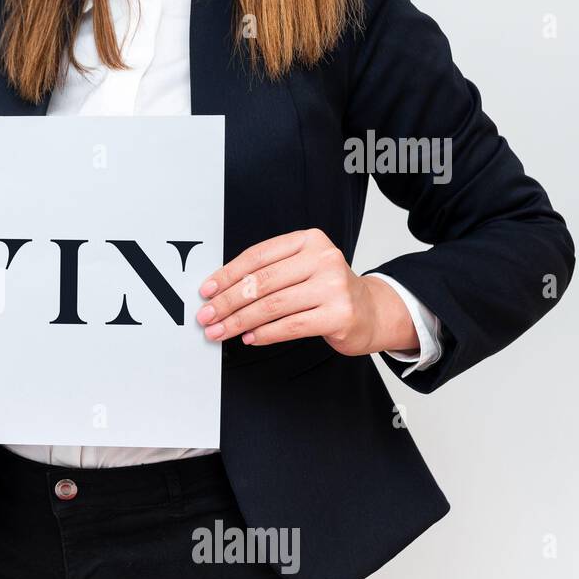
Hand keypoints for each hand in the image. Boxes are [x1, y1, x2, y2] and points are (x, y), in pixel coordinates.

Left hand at [194, 228, 418, 356]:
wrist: (371, 310)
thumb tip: (219, 291)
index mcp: (309, 240)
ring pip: (272, 306)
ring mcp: (333, 287)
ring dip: (239, 321)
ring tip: (220, 331)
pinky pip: (290, 326)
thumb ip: (268, 272)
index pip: (258, 256)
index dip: (227, 274)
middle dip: (227, 302)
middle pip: (262, 282)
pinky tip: (249, 338)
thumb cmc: (327, 289)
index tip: (206, 290)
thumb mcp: (301, 268)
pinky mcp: (339, 315)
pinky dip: (264, 334)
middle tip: (207, 315)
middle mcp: (323, 259)